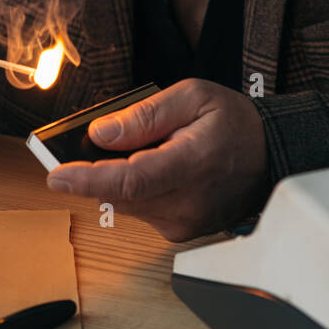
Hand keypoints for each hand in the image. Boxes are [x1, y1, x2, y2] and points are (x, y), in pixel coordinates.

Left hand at [45, 78, 271, 241]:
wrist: (272, 155)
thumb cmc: (236, 124)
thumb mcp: (193, 97)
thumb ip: (145, 115)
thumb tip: (101, 133)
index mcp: (192, 164)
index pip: (130, 181)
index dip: (88, 179)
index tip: (56, 175)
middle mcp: (188, 202)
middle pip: (119, 194)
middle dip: (91, 172)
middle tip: (77, 148)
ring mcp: (185, 223)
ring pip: (126, 204)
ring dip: (113, 179)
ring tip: (127, 150)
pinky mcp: (181, 231)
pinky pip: (141, 211)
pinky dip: (132, 190)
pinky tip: (144, 168)